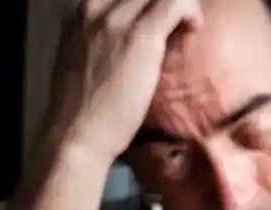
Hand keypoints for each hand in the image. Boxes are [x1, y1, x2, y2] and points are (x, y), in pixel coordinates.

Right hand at [41, 0, 202, 163]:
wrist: (77, 135)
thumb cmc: (83, 108)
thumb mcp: (81, 57)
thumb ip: (98, 37)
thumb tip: (128, 36)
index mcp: (79, 10)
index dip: (144, 3)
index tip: (159, 17)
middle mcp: (94, 6)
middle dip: (163, 1)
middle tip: (175, 20)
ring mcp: (117, 19)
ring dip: (179, 3)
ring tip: (185, 25)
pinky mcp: (141, 36)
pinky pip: (176, 2)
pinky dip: (190, 10)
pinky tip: (193, 29)